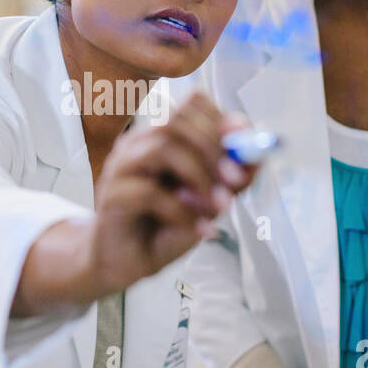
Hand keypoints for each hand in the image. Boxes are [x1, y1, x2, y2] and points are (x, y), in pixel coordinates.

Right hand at [86, 92, 257, 294]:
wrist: (126, 263)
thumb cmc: (165, 227)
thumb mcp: (208, 202)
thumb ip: (230, 179)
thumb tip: (256, 157)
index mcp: (161, 137)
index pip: (191, 104)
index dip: (221, 120)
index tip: (245, 145)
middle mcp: (138, 144)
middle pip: (175, 121)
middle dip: (213, 148)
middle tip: (236, 180)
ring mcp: (120, 168)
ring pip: (162, 148)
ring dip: (199, 177)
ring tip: (218, 206)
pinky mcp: (111, 197)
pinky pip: (148, 193)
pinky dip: (181, 211)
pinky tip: (198, 230)